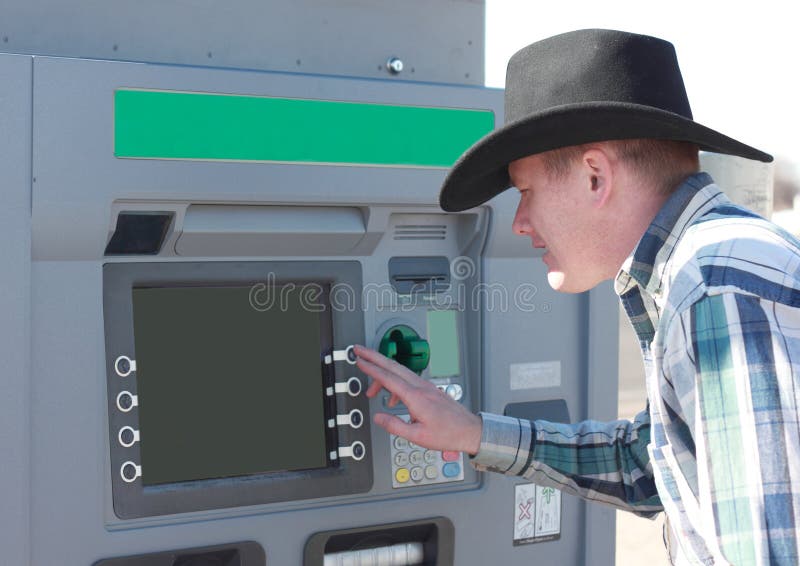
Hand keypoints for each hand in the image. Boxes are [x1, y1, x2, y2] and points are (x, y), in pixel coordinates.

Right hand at [354, 344, 481, 454]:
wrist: (469, 430)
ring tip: (371, 388)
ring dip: (383, 372)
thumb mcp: (417, 436)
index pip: (388, 378)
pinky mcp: (430, 389)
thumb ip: (395, 426)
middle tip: (359, 350)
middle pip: (393, 366)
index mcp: (416, 397)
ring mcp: (427, 386)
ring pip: (400, 372)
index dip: (371, 368)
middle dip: (374, 357)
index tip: (359, 361)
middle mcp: (421, 387)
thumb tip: (378, 417)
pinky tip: (392, 398)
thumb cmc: (448, 434)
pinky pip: (408, 380)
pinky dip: (395, 383)